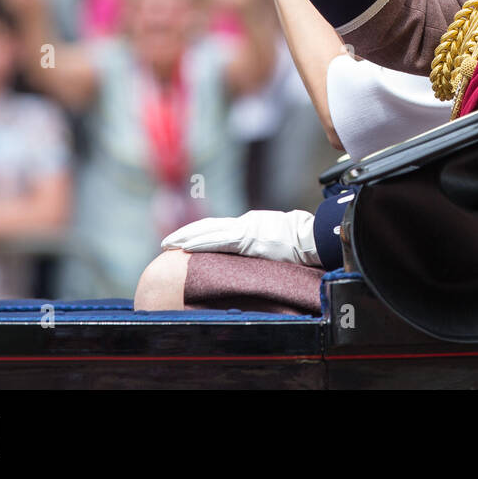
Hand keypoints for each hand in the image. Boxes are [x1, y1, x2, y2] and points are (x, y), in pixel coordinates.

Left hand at [161, 209, 320, 265]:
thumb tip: (251, 255)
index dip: (198, 233)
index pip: (218, 228)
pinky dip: (200, 242)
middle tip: (165, 243)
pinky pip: (219, 240)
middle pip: (208, 226)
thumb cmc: (300, 240)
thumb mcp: (275, 239)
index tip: (182, 241)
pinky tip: (186, 248)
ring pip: (208, 231)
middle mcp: (244, 223)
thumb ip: (259, 244)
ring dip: (186, 238)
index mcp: (250, 225)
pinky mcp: (248, 239)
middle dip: (185, 234)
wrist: (312, 237)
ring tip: (168, 245)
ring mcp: (245, 230)